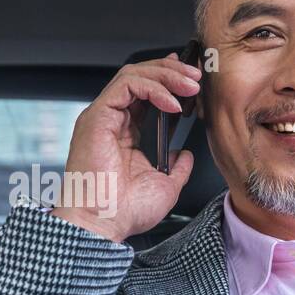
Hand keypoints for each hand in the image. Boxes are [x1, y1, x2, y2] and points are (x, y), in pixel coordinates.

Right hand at [50, 52, 198, 242]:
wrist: (103, 223)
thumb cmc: (123, 212)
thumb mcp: (165, 186)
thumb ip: (177, 168)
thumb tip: (185, 156)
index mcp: (122, 136)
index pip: (144, 95)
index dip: (167, 81)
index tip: (191, 80)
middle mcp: (110, 122)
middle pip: (139, 78)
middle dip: (171, 71)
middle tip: (196, 76)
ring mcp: (102, 117)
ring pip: (133, 74)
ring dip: (166, 74)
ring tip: (190, 84)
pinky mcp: (97, 116)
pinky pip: (127, 85)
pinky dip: (153, 88)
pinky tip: (172, 103)